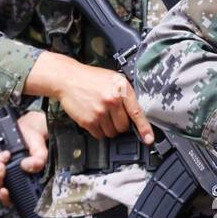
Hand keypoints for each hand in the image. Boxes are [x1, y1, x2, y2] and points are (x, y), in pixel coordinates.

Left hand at [0, 110, 48, 204]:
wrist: (31, 130)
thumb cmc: (36, 145)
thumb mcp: (41, 152)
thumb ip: (38, 160)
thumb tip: (28, 165)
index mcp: (21, 182)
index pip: (10, 198)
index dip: (5, 198)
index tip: (5, 191)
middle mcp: (9, 177)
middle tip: (3, 168)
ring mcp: (1, 167)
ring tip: (5, 155)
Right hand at [26, 52, 153, 142]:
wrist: (67, 78)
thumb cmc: (90, 78)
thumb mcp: (113, 79)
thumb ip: (125, 94)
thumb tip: (135, 114)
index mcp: (121, 89)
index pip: (137, 112)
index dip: (144, 128)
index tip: (149, 139)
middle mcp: (112, 100)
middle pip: (124, 126)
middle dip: (119, 123)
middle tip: (111, 114)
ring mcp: (100, 112)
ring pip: (112, 133)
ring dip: (108, 128)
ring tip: (100, 113)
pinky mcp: (88, 121)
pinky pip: (99, 135)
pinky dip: (98, 130)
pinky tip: (93, 117)